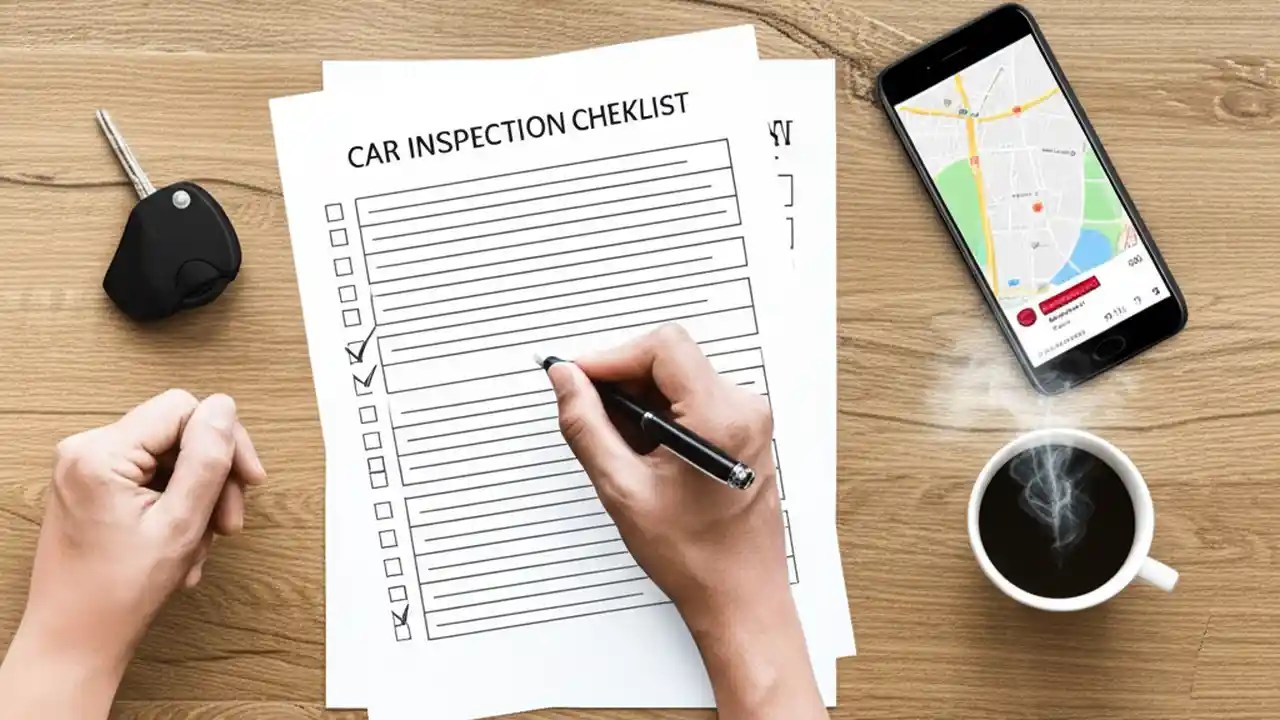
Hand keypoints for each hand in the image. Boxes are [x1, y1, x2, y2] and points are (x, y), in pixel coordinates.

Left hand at [0, 390, 265, 719]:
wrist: (74, 638)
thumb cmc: (116, 593)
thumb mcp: (180, 523)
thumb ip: (206, 459)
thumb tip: (224, 407)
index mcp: (100, 453)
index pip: (183, 409)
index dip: (226, 440)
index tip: (250, 480)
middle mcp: (84, 450)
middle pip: (177, 433)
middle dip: (213, 476)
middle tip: (229, 522)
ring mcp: (84, 468)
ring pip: (169, 458)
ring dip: (197, 497)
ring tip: (203, 541)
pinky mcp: (90, 484)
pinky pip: (150, 477)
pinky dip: (175, 505)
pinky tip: (183, 542)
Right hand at [546, 325, 823, 718]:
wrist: (740, 596)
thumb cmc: (696, 557)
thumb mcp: (623, 489)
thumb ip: (587, 426)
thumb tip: (566, 381)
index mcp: (722, 418)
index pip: (663, 347)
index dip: (612, 357)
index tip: (578, 377)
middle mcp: (744, 410)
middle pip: (670, 359)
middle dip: (622, 380)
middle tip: (586, 410)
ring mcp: (748, 420)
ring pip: (678, 378)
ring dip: (639, 401)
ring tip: (617, 445)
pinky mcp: (744, 431)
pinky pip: (693, 399)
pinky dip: (658, 415)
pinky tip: (641, 453)